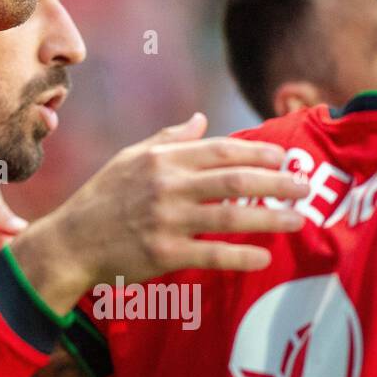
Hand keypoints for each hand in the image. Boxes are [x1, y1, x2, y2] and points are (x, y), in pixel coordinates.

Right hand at [10, 112, 308, 313]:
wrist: (70, 242)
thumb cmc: (101, 198)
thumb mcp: (128, 159)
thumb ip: (168, 140)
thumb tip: (201, 120)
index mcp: (160, 159)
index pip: (220, 150)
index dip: (258, 153)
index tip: (285, 157)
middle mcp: (166, 186)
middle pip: (235, 180)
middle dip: (278, 182)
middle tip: (306, 186)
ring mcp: (166, 221)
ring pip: (231, 217)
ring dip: (271, 218)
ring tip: (298, 220)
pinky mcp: (164, 254)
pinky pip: (213, 254)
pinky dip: (242, 256)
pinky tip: (264, 257)